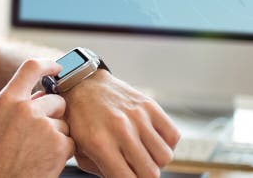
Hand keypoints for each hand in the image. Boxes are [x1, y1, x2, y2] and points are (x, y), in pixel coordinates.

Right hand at [0, 59, 73, 177]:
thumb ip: (19, 104)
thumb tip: (43, 96)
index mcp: (8, 100)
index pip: (31, 67)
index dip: (48, 64)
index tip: (57, 67)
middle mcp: (26, 109)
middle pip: (57, 100)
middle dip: (54, 114)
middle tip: (38, 133)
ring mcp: (44, 126)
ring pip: (64, 123)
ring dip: (57, 135)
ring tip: (37, 150)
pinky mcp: (59, 144)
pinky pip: (70, 141)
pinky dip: (62, 151)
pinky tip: (44, 159)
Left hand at [65, 70, 180, 177]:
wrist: (82, 84)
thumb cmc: (80, 120)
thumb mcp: (79, 149)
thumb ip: (101, 169)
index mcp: (100, 144)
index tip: (128, 177)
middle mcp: (121, 129)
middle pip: (151, 172)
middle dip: (143, 175)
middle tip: (134, 167)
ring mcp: (138, 116)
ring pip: (165, 157)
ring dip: (155, 160)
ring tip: (142, 152)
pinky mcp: (149, 105)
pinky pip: (173, 136)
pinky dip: (165, 143)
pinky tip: (150, 139)